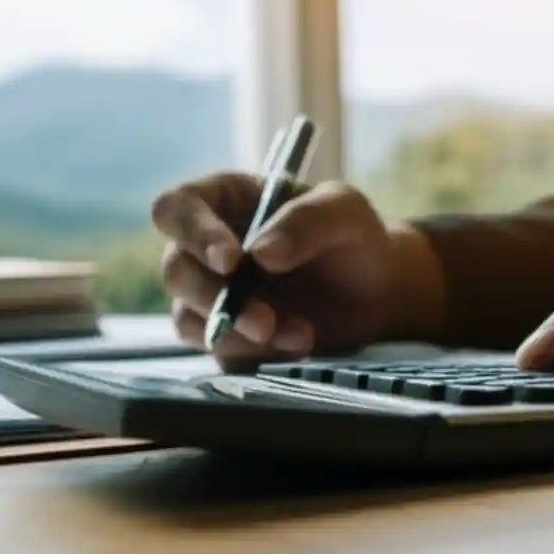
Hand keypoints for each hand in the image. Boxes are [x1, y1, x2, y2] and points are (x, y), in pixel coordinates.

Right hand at [152, 172, 444, 368]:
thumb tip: (260, 252)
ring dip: (238, 333)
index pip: (177, 208)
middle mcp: (206, 247)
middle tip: (264, 320)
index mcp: (223, 199)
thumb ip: (308, 220)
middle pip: (176, 270)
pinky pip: (217, 350)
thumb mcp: (346, 212)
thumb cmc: (355, 240)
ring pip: (189, 318)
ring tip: (299, 335)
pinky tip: (297, 344)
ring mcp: (212, 293)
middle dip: (218, 299)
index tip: (231, 260)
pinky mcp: (225, 335)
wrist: (376, 297)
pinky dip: (253, 354)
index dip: (193, 233)